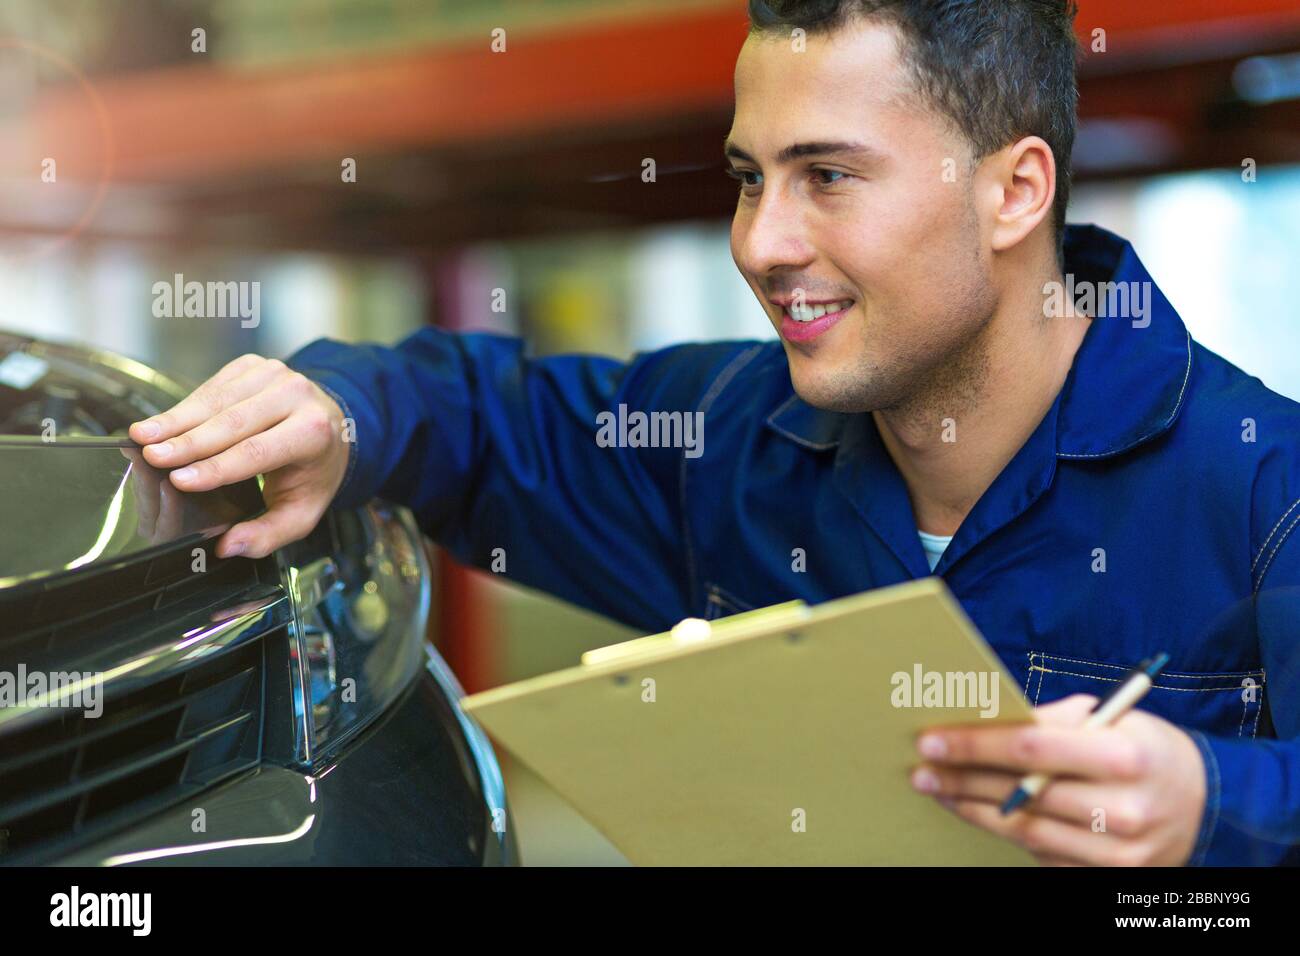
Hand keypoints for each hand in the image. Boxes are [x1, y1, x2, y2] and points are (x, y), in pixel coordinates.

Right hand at [128, 354, 349, 558]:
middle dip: (187, 441)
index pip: (258, 451)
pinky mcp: (253, 365)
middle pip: (233, 422)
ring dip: (176, 420)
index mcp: (314, 432)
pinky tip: (164, 424)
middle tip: (151, 456)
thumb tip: (229, 547)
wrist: (332, 424)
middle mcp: (297, 396)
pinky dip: (185, 406)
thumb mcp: (302, 511)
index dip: (216, 466)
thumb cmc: (313, 470)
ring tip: (143, 436)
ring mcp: (275, 374)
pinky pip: (211, 386)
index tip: (179, 478)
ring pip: (217, 399)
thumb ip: (268, 534)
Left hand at [910, 694, 1206, 865]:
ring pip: (1023, 829)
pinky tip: (975, 811)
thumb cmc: (1149, 749)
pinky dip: (1004, 830)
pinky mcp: (1108, 876)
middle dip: (962, 778)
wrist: (1207, 805)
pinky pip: (1041, 852)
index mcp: (1124, 757)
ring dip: (971, 808)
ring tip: (937, 790)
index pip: (1031, 749)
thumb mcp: (1114, 718)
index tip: (932, 740)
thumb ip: (1054, 720)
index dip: (975, 744)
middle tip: (921, 768)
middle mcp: (1121, 809)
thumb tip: (991, 719)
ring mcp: (1116, 851)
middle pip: (1020, 793)